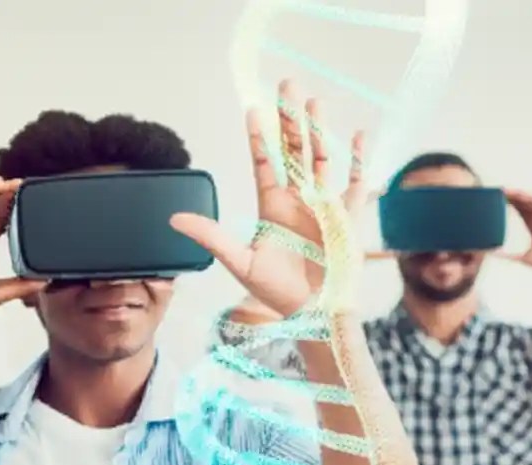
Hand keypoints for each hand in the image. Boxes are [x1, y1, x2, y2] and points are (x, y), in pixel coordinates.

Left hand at [171, 79, 355, 316]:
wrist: (314, 313)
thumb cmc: (277, 292)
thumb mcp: (239, 262)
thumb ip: (210, 237)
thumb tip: (174, 220)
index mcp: (272, 206)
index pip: (264, 163)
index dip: (259, 138)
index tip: (253, 110)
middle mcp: (298, 199)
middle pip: (293, 150)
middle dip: (290, 119)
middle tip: (287, 85)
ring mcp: (323, 205)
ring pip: (321, 158)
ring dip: (319, 130)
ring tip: (315, 101)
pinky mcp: (346, 217)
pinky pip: (355, 183)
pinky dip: (358, 160)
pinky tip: (358, 136)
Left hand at [498, 189, 531, 275]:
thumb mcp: (524, 257)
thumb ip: (508, 255)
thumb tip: (491, 255)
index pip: (518, 208)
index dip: (506, 202)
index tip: (490, 199)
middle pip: (523, 201)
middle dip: (510, 195)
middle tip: (495, 191)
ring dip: (520, 194)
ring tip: (506, 190)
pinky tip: (522, 195)